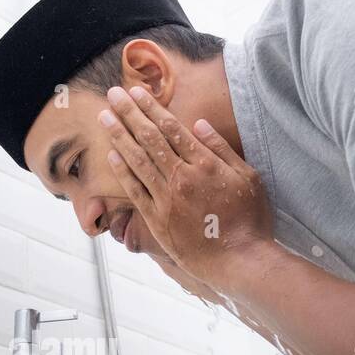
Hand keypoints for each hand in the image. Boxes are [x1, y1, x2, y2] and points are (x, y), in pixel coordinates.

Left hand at [99, 85, 273, 284]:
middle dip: (130, 114)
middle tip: (113, 94)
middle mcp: (181, 178)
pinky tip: (112, 155)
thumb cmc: (250, 220)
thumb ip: (221, 149)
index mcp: (204, 164)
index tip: (136, 92)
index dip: (152, 108)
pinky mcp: (157, 221)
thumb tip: (198, 124)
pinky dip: (123, 172)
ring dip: (119, 136)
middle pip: (150, 139)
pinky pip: (135, 192)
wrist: (239, 261)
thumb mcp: (248, 177)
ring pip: (138, 161)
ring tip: (104, 118)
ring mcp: (166, 200)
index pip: (171, 129)